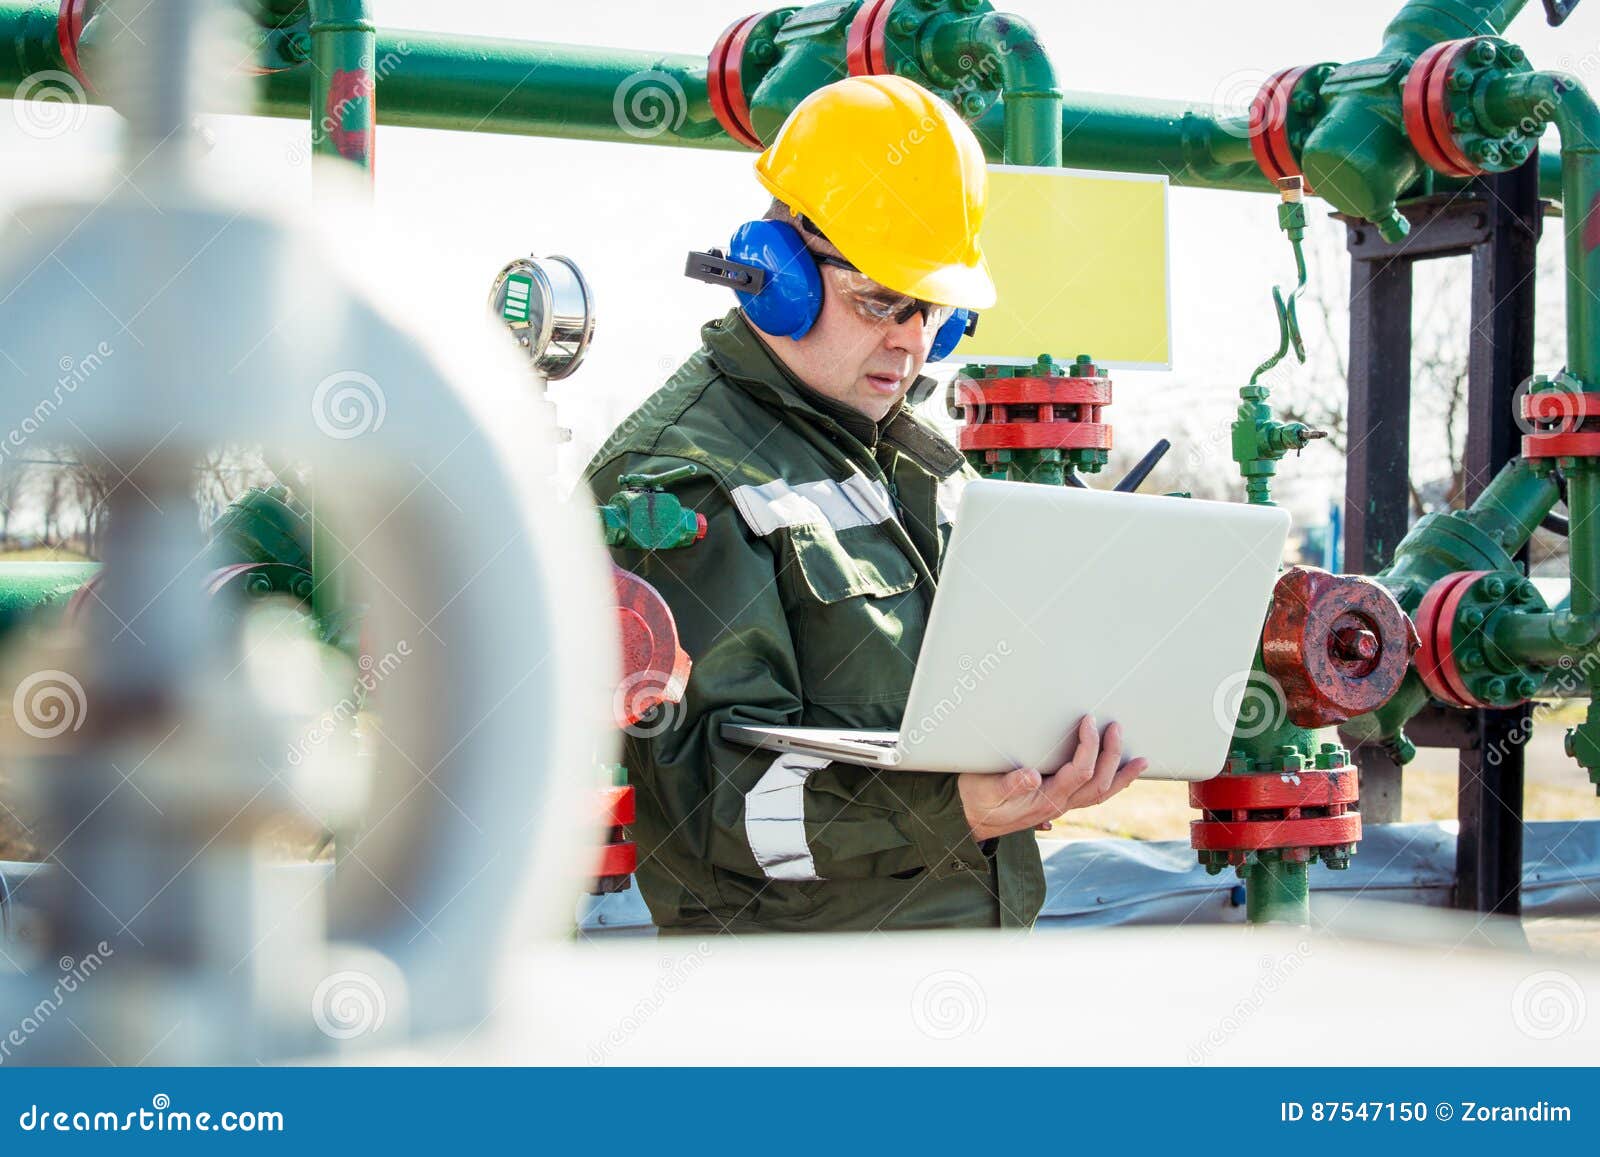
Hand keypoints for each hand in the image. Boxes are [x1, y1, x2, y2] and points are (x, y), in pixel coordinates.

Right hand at [957, 715, 1146, 841]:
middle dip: (1112, 754)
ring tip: (1140, 761)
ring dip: (1122, 775)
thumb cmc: (977, 801)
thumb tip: (1031, 776)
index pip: (1079, 772)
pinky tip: (1119, 776)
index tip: (1088, 721)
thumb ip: (1009, 784)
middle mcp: (1059, 804)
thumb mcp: (987, 790)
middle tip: (1116, 727)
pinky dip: (1111, 785)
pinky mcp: (1057, 801)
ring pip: (1100, 793)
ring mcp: (1061, 805)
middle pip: (1098, 783)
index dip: (1089, 746)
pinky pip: (1092, 795)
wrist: (969, 820)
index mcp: (1046, 799)